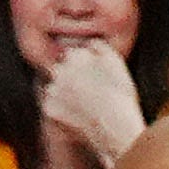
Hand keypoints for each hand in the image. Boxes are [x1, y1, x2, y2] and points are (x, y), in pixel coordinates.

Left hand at [36, 40, 144, 168]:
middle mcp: (58, 70)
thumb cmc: (119, 93)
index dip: (82, 68)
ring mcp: (52, 90)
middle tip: (88, 93)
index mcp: (74, 55)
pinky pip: (52, 108)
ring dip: (64, 95)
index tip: (92, 78)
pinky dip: (61, 112)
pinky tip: (77, 117)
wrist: (114, 125)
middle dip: (70, 80)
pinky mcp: (49, 110)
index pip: (72, 56)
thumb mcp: (116, 60)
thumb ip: (99, 46)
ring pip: (55, 89)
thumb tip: (89, 43)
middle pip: (60, 72)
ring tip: (84, 106)